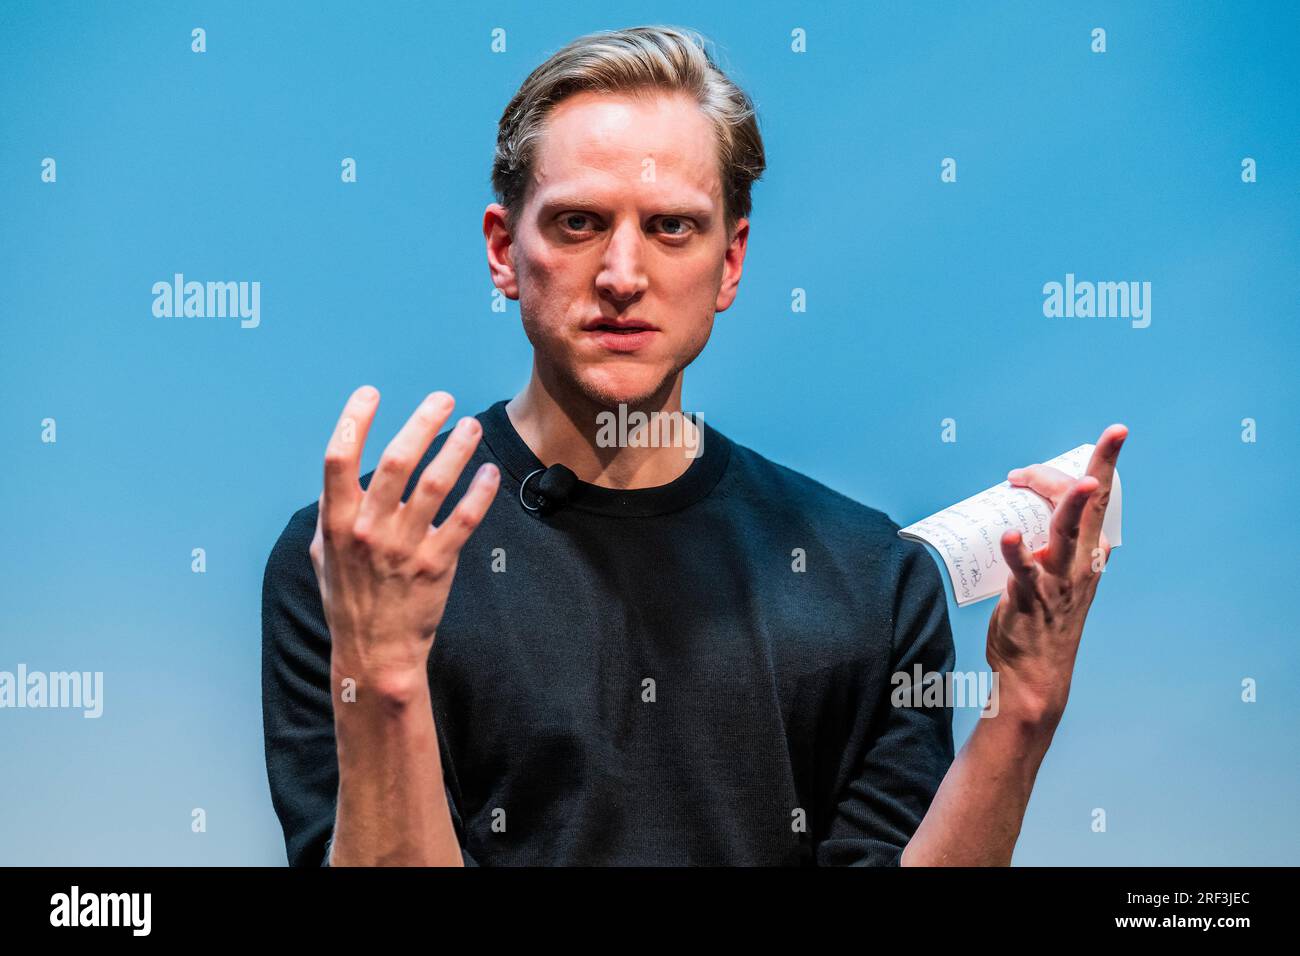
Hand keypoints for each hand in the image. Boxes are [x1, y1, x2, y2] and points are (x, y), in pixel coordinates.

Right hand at [308, 386, 499, 695]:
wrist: (374, 652)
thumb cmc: (347, 600)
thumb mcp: (323, 556)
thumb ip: (330, 515)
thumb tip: (336, 479)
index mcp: (338, 522)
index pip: (338, 459)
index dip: (353, 420)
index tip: (370, 393)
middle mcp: (370, 529)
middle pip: (397, 461)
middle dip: (422, 423)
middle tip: (442, 399)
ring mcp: (404, 547)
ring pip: (435, 485)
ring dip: (456, 449)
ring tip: (471, 425)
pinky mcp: (436, 565)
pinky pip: (464, 520)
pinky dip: (479, 493)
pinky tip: (489, 471)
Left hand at [985, 424, 1127, 727]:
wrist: (1036, 675)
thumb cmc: (1043, 619)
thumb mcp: (1059, 576)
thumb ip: (1053, 545)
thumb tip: (1029, 511)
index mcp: (1091, 553)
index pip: (1100, 499)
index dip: (1099, 464)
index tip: (1111, 435)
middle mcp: (1082, 562)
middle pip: (1093, 506)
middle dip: (1105, 466)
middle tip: (1116, 434)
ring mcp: (1058, 580)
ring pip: (1067, 534)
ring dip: (1072, 506)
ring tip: (1078, 482)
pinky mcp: (1031, 598)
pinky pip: (1025, 572)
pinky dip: (1017, 553)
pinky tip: (1010, 536)